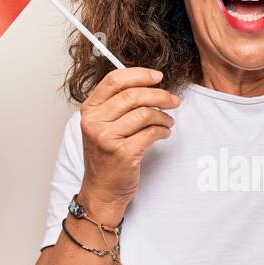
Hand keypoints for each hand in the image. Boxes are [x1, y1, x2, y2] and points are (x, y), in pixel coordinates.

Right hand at [78, 67, 179, 220]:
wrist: (101, 190)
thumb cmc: (105, 157)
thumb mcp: (102, 126)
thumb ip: (117, 104)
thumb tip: (148, 84)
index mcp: (89, 110)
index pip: (114, 80)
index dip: (140, 74)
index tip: (158, 77)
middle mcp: (95, 122)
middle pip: (133, 95)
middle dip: (160, 95)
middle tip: (174, 100)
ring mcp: (107, 138)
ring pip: (145, 114)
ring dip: (163, 116)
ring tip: (168, 122)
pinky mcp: (123, 153)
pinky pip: (151, 133)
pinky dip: (163, 131)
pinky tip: (164, 133)